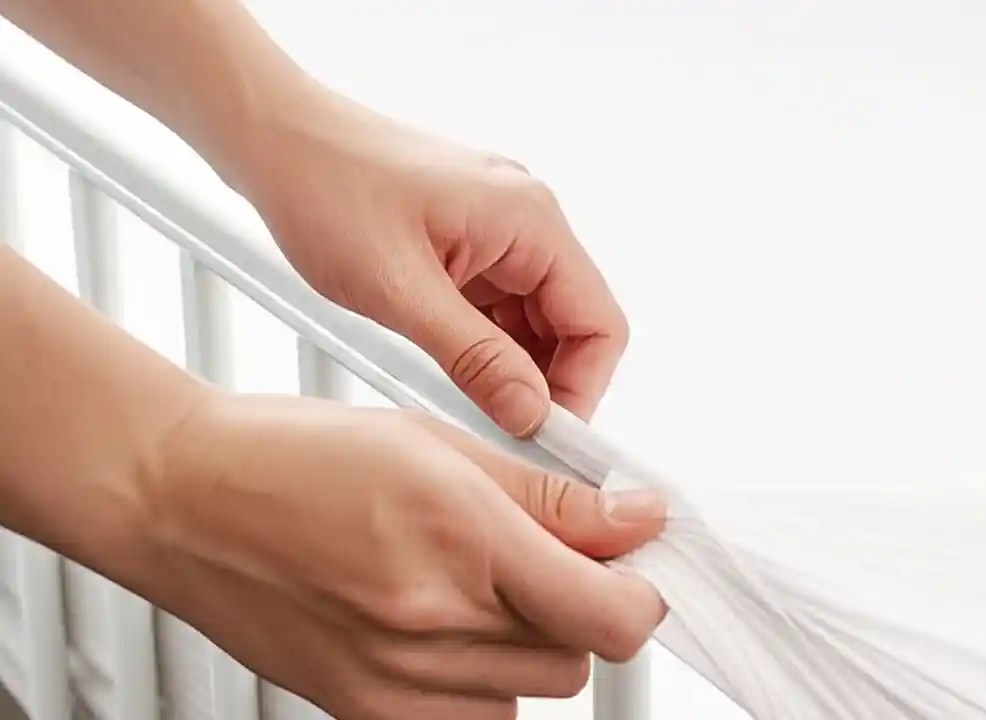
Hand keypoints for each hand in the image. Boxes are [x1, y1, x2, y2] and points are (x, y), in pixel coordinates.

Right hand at [143, 394, 665, 719]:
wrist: (182, 499)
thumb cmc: (294, 455)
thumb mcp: (440, 444)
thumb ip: (551, 496)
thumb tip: (637, 520)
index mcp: (462, 538)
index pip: (613, 616)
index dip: (642, 592)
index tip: (633, 562)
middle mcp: (432, 623)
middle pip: (580, 659)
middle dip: (582, 609)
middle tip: (541, 557)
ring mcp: (395, 682)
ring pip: (529, 694)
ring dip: (530, 647)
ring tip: (474, 585)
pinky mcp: (364, 713)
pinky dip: (480, 682)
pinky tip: (442, 625)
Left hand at [226, 85, 627, 436]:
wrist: (274, 139)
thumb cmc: (325, 187)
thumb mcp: (401, 291)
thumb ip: (475, 358)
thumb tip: (530, 412)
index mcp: (529, 220)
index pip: (599, 322)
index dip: (582, 388)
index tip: (548, 437)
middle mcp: (526, 220)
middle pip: (573, 324)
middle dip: (544, 382)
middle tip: (504, 430)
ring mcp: (498, 229)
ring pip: (534, 321)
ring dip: (508, 365)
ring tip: (463, 397)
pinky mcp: (469, 240)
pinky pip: (498, 306)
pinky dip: (481, 343)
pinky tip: (446, 365)